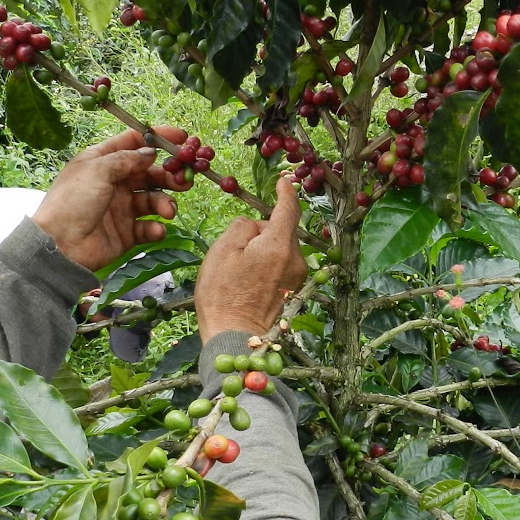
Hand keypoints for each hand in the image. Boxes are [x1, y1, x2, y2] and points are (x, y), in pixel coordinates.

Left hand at [33, 126, 188, 271]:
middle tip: (184, 180)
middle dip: (168, 175)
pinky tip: (157, 229)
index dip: (158, 139)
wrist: (60, 246)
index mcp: (102, 161)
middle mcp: (113, 182)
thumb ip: (127, 159)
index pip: (134, 142)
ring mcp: (121, 207)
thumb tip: (151, 153)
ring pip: (152, 199)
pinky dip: (156, 228)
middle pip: (149, 172)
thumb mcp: (98, 170)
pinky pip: (148, 226)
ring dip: (165, 202)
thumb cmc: (73, 201)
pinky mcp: (126, 232)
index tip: (182, 139)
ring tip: (168, 210)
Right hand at [196, 176, 307, 342]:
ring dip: (264, 249)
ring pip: (282, 249)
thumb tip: (256, 226)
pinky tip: (249, 281)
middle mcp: (295, 260)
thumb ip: (243, 227)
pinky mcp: (293, 291)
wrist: (233, 338)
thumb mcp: (222, 250)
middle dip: (263, 231)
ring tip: (239, 270)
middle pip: (283, 231)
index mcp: (279, 245)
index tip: (282, 181)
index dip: (286, 192)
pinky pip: (281, 266)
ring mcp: (297, 278)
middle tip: (236, 248)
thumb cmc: (222, 295)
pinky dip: (267, 264)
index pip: (289, 209)